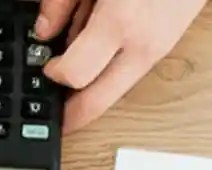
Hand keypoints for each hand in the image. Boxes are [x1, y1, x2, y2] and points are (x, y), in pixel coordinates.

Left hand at [36, 0, 206, 132]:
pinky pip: (131, 69)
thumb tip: (44, 29)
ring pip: (116, 89)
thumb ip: (64, 0)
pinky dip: (110, 68)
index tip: (45, 67)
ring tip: (74, 62)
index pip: (75, 75)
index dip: (54, 75)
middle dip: (73, 114)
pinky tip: (100, 46)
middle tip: (55, 115)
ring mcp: (159, 48)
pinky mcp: (167, 46)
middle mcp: (143, 43)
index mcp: (120, 20)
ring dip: (91, 86)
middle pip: (98, 103)